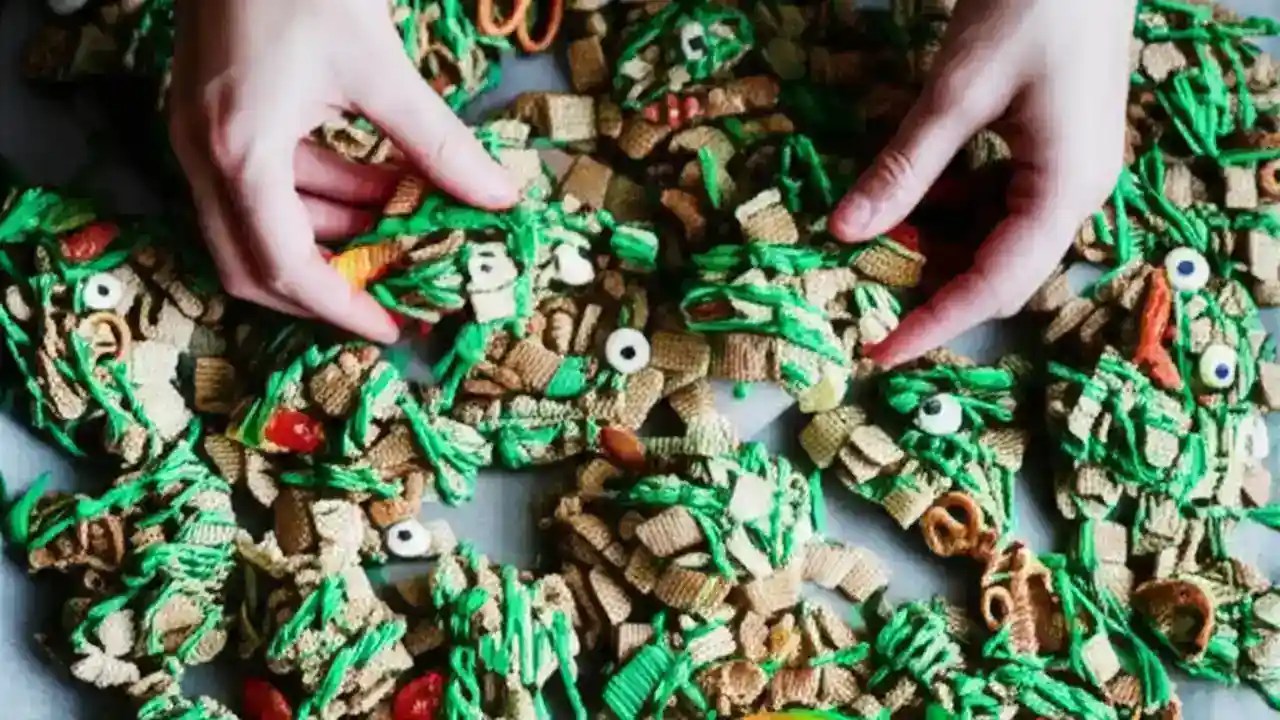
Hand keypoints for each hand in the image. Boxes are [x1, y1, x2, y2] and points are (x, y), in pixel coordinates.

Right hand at [168, 0, 518, 341]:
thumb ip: (438, 142)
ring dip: (335, 232)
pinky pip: (265, 182)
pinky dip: (321, 193)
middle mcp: (204, 155)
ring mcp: (202, 137)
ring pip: (265, 221)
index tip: (393, 327)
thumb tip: (498, 198)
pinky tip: (380, 184)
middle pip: (257, 261)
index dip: (340, 306)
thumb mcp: (379, 68)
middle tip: (399, 291)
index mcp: (237, 152)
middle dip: (330, 283)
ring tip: (408, 227)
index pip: (283, 264)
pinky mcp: (216, 117)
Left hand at [830, 0, 1134, 366]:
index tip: (879, 354)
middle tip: (867, 311)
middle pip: (999, 271)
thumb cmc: (1031, 7)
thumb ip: (904, 167)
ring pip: (993, 239)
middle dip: (932, 293)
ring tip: (874, 262)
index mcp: (1065, 191)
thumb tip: (844, 232)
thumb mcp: (957, 92)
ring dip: (935, 251)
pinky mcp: (1048, 147)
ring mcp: (1064, 170)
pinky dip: (946, 212)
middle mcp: (1073, 193)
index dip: (935, 324)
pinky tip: (905, 207)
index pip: (995, 285)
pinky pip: (994, 201)